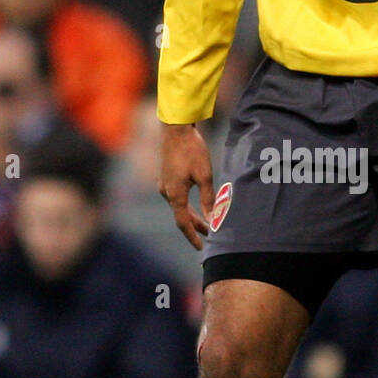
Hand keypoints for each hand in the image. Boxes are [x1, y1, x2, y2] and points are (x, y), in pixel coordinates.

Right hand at [157, 122, 214, 250]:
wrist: (176, 129)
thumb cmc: (192, 151)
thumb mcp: (205, 176)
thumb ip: (208, 199)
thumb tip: (212, 218)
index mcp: (175, 194)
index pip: (183, 223)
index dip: (193, 236)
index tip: (201, 247)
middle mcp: (166, 192)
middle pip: (181, 216)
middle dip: (196, 227)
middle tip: (209, 236)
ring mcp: (164, 185)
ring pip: (179, 206)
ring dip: (192, 216)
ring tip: (206, 224)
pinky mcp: (166, 178)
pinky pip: (177, 197)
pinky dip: (187, 205)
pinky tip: (196, 205)